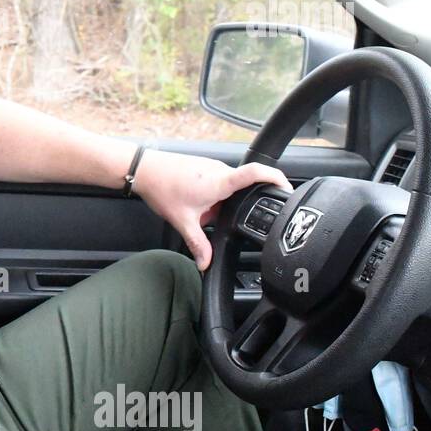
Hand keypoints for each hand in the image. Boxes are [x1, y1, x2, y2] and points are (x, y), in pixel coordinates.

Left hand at [131, 150, 291, 270]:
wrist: (142, 169)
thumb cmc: (162, 188)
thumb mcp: (183, 221)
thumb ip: (198, 244)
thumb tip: (205, 263)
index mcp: (220, 181)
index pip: (257, 173)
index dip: (277, 178)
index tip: (288, 188)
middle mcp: (219, 171)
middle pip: (245, 186)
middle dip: (241, 204)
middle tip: (233, 217)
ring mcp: (212, 167)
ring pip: (229, 186)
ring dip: (223, 201)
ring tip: (206, 211)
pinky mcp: (204, 167)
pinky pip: (218, 182)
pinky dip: (214, 196)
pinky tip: (198, 204)